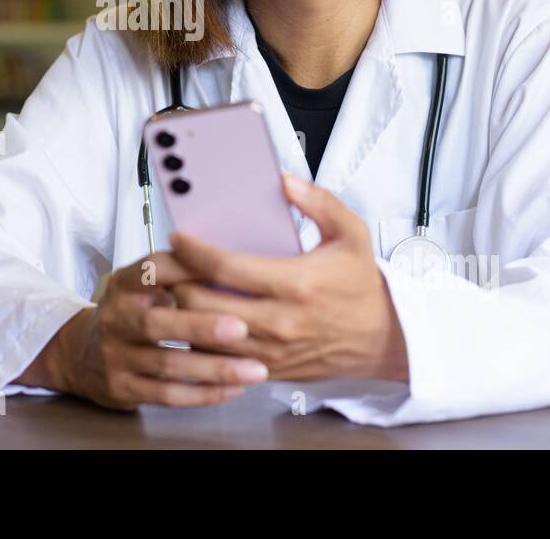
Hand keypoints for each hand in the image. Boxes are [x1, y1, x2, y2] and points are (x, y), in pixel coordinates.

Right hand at [41, 250, 271, 410]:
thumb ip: (176, 273)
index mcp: (123, 284)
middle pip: (156, 323)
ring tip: (254, 369)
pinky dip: (203, 394)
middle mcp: (114, 318)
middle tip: (242, 328)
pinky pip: (167, 395)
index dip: (187, 269)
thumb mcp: (140, 286)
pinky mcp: (122, 388)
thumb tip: (233, 261)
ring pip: (167, 365)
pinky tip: (233, 389)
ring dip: (214, 368)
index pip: (153, 270)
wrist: (80, 355)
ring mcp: (115, 356)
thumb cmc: (128, 314)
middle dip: (201, 327)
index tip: (226, 273)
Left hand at [167, 173, 409, 383]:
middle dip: (177, 280)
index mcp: (296, 283)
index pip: (225, 266)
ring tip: (175, 287)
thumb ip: (319, 202)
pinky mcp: (267, 369)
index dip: (192, 250)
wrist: (381, 339)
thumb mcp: (351, 233)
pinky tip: (195, 319)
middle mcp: (279, 320)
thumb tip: (285, 181)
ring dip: (182, 310)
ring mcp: (270, 350)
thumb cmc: (361, 285)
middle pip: (202, 302)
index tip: (178, 237)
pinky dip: (200, 338)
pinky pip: (217, 357)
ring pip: (203, 332)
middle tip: (168, 263)